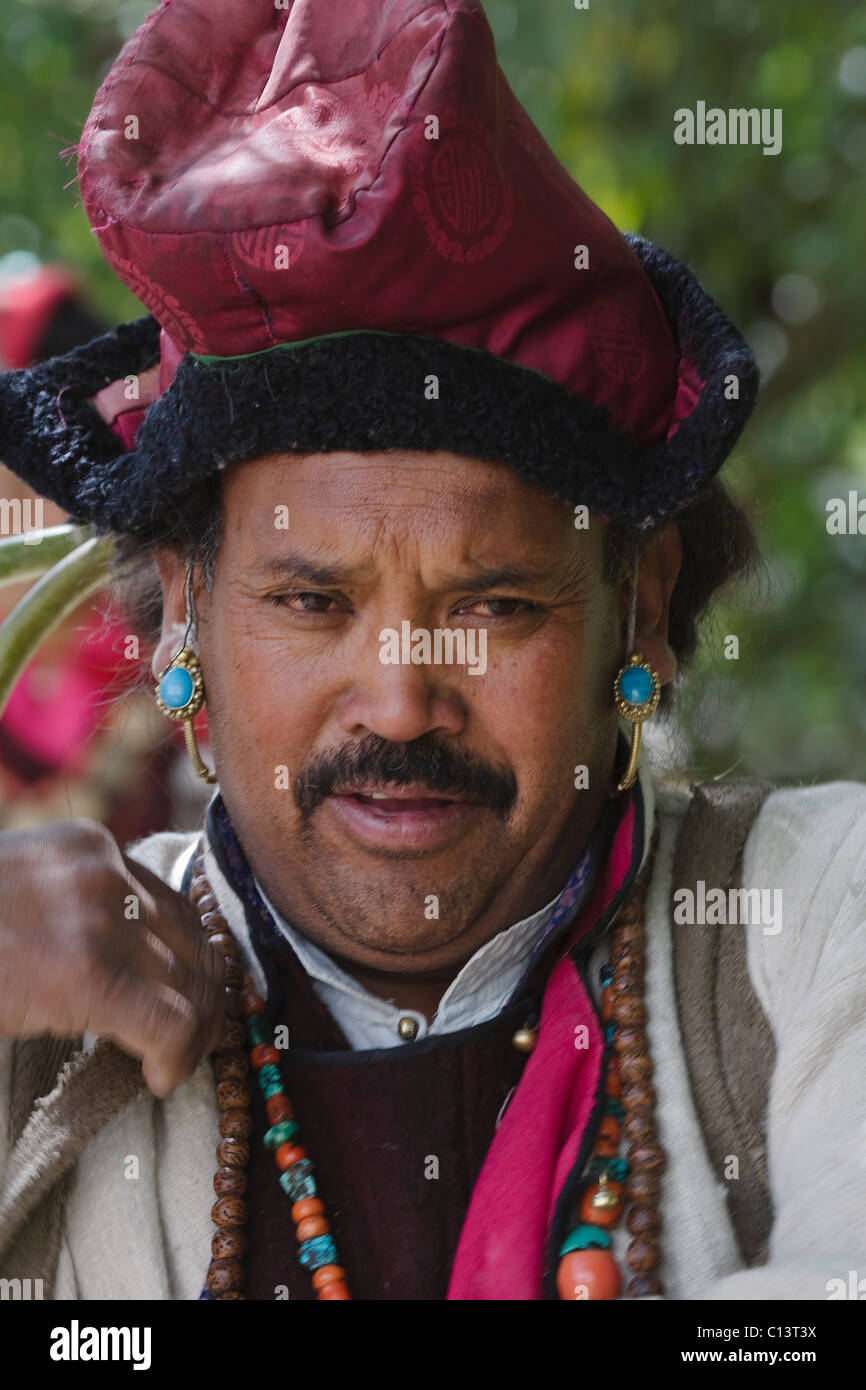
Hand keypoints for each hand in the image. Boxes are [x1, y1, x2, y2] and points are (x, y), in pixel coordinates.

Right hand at [0, 819, 224, 1097]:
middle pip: (193, 941)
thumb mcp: (19, 891)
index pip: (175, 904)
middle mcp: (105, 871)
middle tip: (191, 1046)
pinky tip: (157, 1080)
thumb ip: (71, 906)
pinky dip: (177, 1058)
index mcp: (89, 845)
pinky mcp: (87, 974)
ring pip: (191, 982)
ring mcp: (98, 918)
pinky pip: (168, 1022)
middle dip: (203, 999)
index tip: (187, 1002)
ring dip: (194, 1034)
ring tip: (173, 1068)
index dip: (191, 961)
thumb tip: (129, 967)